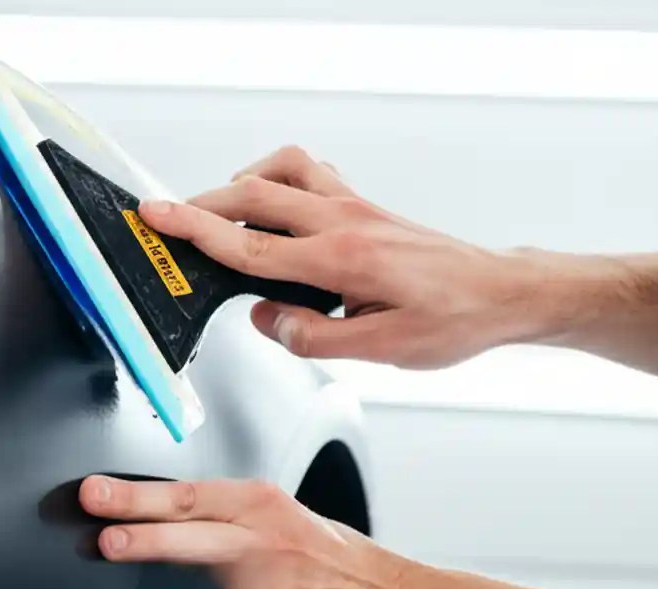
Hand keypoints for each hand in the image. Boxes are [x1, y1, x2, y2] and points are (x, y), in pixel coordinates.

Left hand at [79, 474, 421, 588]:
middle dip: (136, 505)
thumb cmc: (334, 566)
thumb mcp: (283, 522)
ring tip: (112, 545)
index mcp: (260, 504)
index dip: (138, 489)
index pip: (188, 491)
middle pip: (190, 512)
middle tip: (93, 500)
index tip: (97, 487)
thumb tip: (162, 516)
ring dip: (156, 545)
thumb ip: (225, 520)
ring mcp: (271, 579)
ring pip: (207, 555)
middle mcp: (263, 534)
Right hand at [139, 145, 585, 367]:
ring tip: (221, 212)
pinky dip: (278, 177)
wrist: (499, 293)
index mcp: (340, 261)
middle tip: (168, 217)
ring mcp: (353, 205)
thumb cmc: (451, 321)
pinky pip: (309, 171)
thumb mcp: (380, 350)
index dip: (195, 232)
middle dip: (201, 205)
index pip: (249, 245)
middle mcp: (343, 222)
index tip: (158, 218)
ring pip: (280, 170)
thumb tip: (265, 319)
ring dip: (241, 184)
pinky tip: (273, 204)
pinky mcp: (363, 203)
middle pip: (252, 196)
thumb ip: (313, 336)